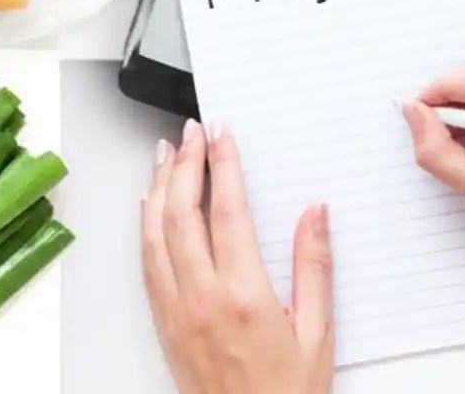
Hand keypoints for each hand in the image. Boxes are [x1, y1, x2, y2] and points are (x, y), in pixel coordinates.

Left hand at [141, 119, 333, 393]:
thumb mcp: (318, 334)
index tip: (222, 134)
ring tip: (166, 154)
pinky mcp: (163, 322)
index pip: (227, 211)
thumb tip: (316, 214)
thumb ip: (315, 268)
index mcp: (243, 295)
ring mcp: (176, 309)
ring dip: (158, 187)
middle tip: (192, 131)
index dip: (223, 164)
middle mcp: (201, 297)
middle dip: (186, 164)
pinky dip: (145, 225)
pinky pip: (147, 262)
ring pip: (155, 233)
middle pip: (182, 213)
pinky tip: (149, 206)